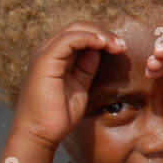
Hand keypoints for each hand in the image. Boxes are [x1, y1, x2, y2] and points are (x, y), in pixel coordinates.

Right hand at [12, 23, 127, 149]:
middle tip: (122, 46)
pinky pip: (69, 40)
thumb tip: (98, 52)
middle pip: (78, 28)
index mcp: (54, 56)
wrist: (39, 134)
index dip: (102, 37)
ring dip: (100, 35)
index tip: (121, 48)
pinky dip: (89, 39)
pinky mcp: (45, 60)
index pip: (79, 35)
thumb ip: (86, 68)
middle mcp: (47, 51)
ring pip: (75, 30)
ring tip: (118, 46)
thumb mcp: (79, 87)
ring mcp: (44, 54)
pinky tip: (104, 45)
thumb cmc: (57, 115)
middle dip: (104, 33)